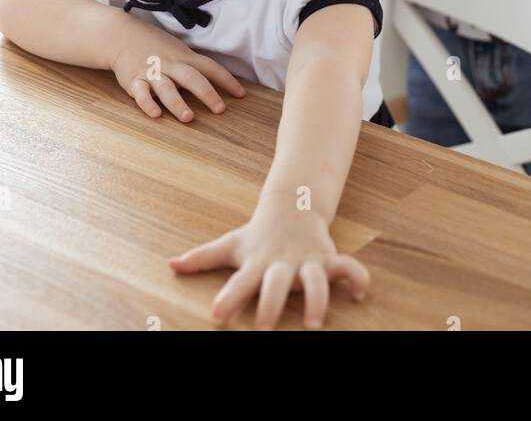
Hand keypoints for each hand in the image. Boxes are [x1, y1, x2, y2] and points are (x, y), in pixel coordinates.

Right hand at [110, 21, 244, 121]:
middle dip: (206, 93)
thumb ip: (195, 66)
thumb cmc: (156, 46)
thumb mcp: (178, 50)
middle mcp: (170, 64)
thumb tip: (220, 82)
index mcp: (184, 57)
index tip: (241, 95)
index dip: (226, 80)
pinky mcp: (133, 81)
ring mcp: (152, 73)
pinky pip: (141, 93)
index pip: (210, 67)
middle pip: (191, 78)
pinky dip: (148, 103)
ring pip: (166, 88)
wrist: (122, 36)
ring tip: (189, 118)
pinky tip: (155, 114)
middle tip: (220, 109)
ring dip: (178, 102)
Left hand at [170, 193, 369, 329]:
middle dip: (272, 303)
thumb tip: (171, 265)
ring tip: (314, 323)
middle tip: (263, 326)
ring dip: (317, 299)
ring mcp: (307, 261)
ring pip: (316, 280)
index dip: (229, 298)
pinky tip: (360, 294)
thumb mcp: (230, 244)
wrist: (292, 204)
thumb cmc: (257, 235)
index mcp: (257, 262)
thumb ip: (202, 257)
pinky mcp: (328, 259)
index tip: (216, 315)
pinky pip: (348, 267)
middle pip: (277, 283)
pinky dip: (356, 278)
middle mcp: (282, 264)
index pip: (240, 282)